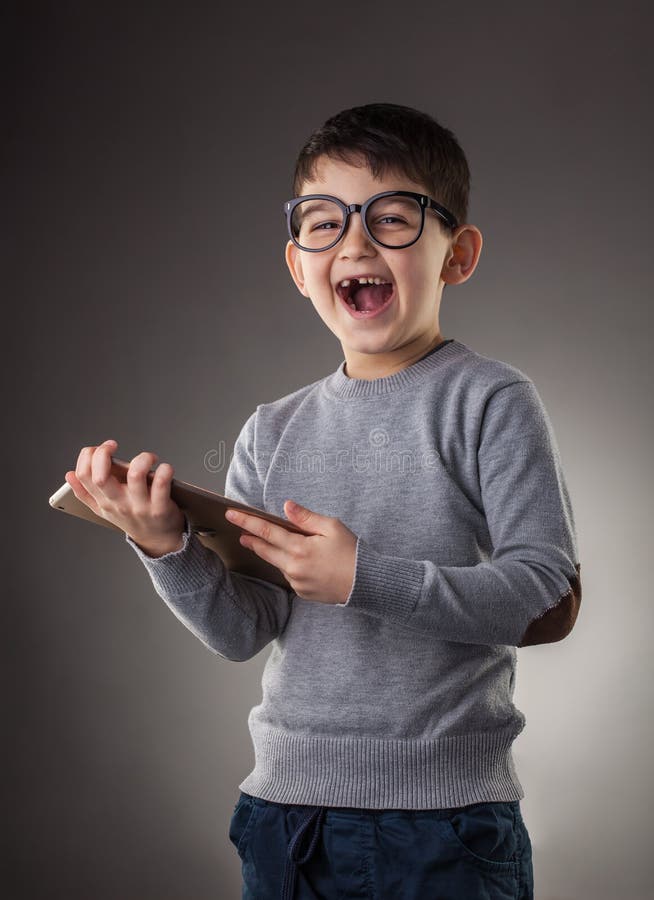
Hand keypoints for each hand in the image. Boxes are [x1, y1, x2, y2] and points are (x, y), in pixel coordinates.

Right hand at [65, 439, 185, 555]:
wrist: (159, 540)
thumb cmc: (132, 518)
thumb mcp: (105, 510)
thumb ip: (86, 494)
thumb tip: (69, 475)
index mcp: (102, 501)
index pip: (83, 476)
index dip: (88, 455)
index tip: (102, 447)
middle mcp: (117, 504)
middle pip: (100, 477)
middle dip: (103, 453)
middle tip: (113, 445)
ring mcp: (138, 507)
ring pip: (135, 475)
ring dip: (142, 459)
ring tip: (148, 458)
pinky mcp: (160, 508)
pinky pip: (161, 485)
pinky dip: (165, 471)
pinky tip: (165, 468)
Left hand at [225, 500, 357, 604]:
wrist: (366, 584)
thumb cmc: (352, 552)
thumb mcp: (332, 527)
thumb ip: (305, 518)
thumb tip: (286, 506)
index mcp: (299, 548)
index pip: (265, 531)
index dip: (246, 521)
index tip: (231, 514)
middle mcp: (293, 567)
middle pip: (264, 550)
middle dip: (251, 539)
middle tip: (240, 532)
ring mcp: (296, 582)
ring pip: (276, 564)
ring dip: (270, 553)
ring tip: (265, 543)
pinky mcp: (302, 593)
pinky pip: (288, 576)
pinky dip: (287, 566)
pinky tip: (294, 560)